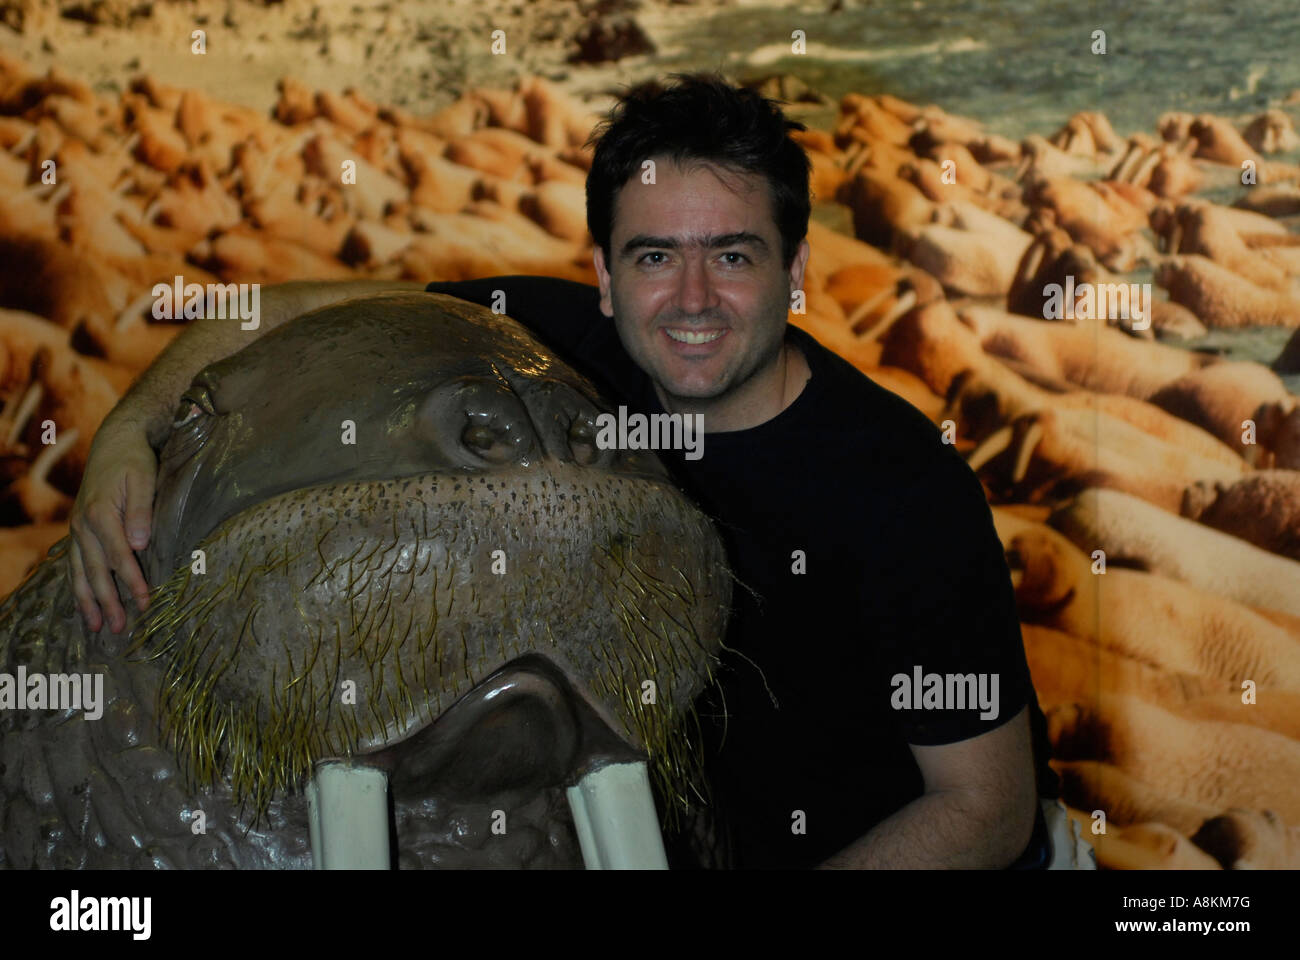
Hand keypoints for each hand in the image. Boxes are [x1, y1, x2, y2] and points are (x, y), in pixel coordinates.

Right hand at [67, 423, 156, 632]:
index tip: (145, 602)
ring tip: (98, 626)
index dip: (132, 582)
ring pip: (81, 572)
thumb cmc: (134, 461)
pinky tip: (84, 605)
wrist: (114, 442)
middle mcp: (84, 525)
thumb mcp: (144, 479)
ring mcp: (77, 529)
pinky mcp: (79, 530)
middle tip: (120, 628)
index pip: (119, 556)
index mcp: (101, 514)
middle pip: (97, 571)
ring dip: (89, 601)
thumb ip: (142, 511)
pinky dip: (78, 586)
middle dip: (109, 601)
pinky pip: (75, 564)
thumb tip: (139, 543)